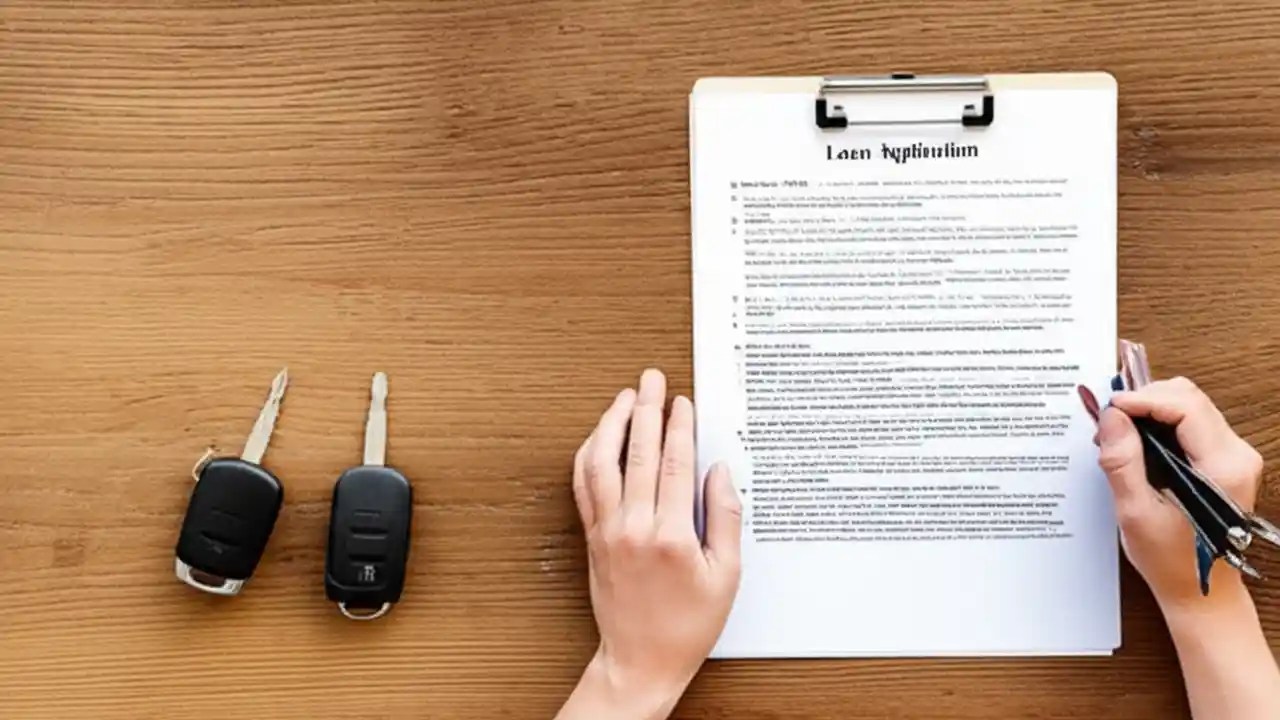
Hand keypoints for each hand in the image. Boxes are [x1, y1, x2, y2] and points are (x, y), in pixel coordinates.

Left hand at [557, 369, 741, 719]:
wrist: (641, 660)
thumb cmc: (688, 624)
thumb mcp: (727, 575)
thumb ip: (724, 517)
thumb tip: (719, 471)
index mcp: (671, 536)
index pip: (674, 463)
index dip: (679, 426)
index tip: (683, 401)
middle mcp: (633, 528)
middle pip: (638, 452)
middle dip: (646, 409)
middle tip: (652, 379)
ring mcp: (607, 531)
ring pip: (602, 463)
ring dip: (612, 424)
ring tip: (624, 398)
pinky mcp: (592, 538)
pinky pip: (584, 486)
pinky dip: (589, 455)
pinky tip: (598, 437)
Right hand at [1089, 376, 1263, 613]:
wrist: (1201, 589)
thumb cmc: (1172, 560)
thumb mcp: (1136, 512)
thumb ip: (1123, 461)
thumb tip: (1111, 417)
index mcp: (1223, 468)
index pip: (1186, 406)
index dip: (1143, 398)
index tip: (1110, 408)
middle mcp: (1238, 456)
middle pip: (1189, 398)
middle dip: (1144, 400)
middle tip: (1110, 421)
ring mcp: (1234, 456)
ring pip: (1189, 406)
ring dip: (1150, 410)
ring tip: (1119, 435)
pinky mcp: (1224, 459)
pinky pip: (1191, 423)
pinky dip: (1160, 423)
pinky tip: (1136, 443)